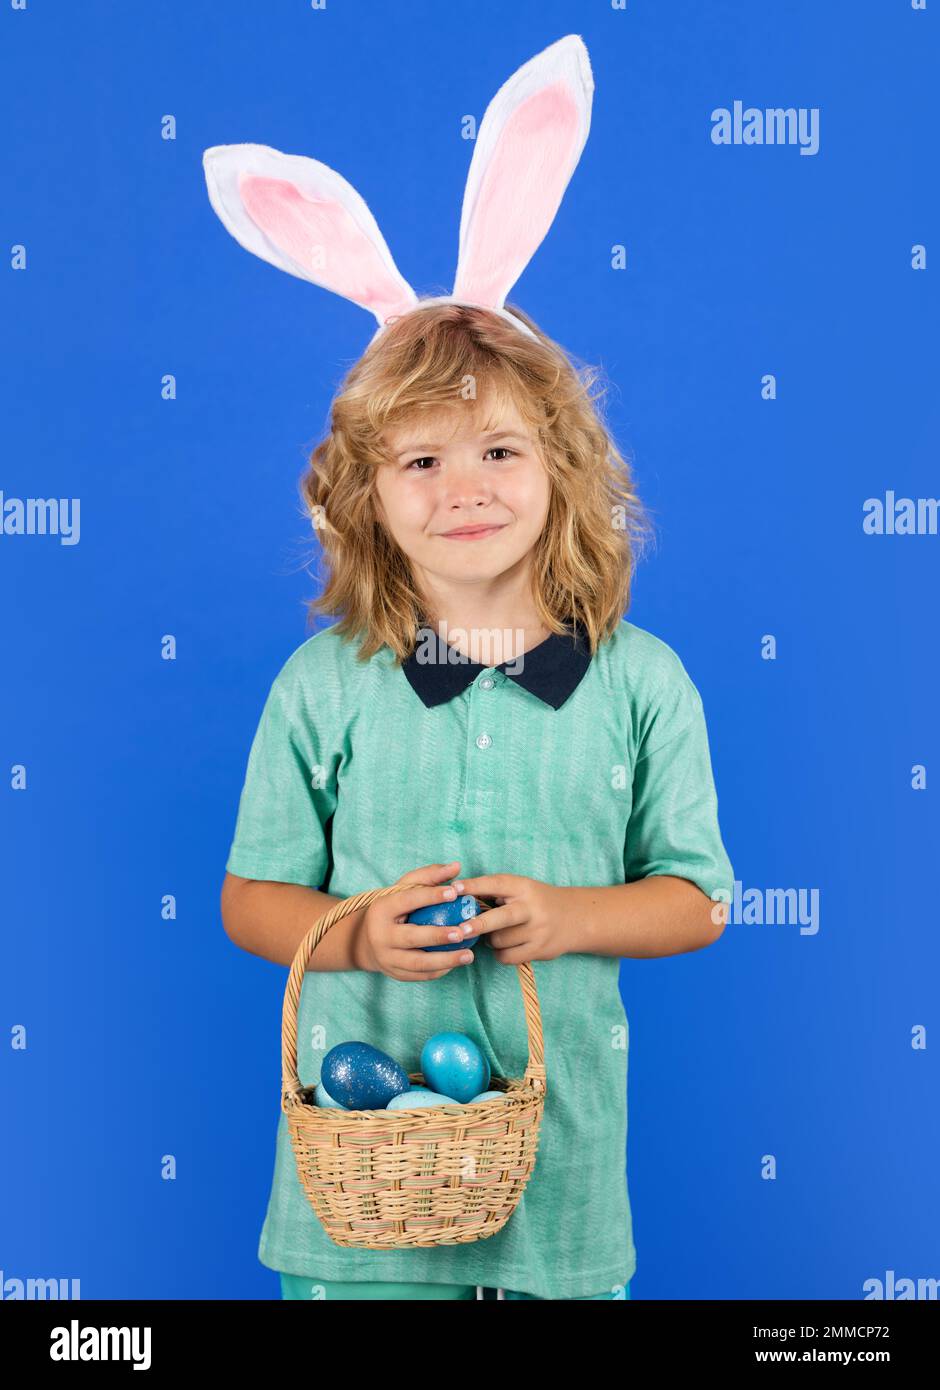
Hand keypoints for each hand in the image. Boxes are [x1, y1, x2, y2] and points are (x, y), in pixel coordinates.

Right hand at [357, 860, 476, 981]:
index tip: (455, 892)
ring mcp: (386, 958)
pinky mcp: (394, 974)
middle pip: (411, 937)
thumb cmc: (394, 909)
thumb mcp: (404, 888)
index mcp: (381, 910)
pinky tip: (457, 962)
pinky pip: (420, 975)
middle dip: (438, 936)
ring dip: (445, 960)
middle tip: (463, 932)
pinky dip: (440, 970)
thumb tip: (457, 867)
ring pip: (417, 963)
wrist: (365, 940)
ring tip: (468, 955)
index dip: (431, 896)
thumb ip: (430, 875)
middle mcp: (380, 936)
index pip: (407, 900)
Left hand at [448, 873, 571, 964]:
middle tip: (460, 929)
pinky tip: (506, 946)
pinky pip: (507, 956)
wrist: (576, 918)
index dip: (474, 886)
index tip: (454, 888)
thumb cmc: (537, 901)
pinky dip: (500, 953)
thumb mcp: (522, 889)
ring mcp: (537, 930)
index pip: (496, 884)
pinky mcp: (539, 950)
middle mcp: (531, 908)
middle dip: (479, 924)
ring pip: (500, 940)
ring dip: (491, 939)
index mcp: (523, 887)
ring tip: (497, 934)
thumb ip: (497, 892)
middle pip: (501, 918)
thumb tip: (459, 897)